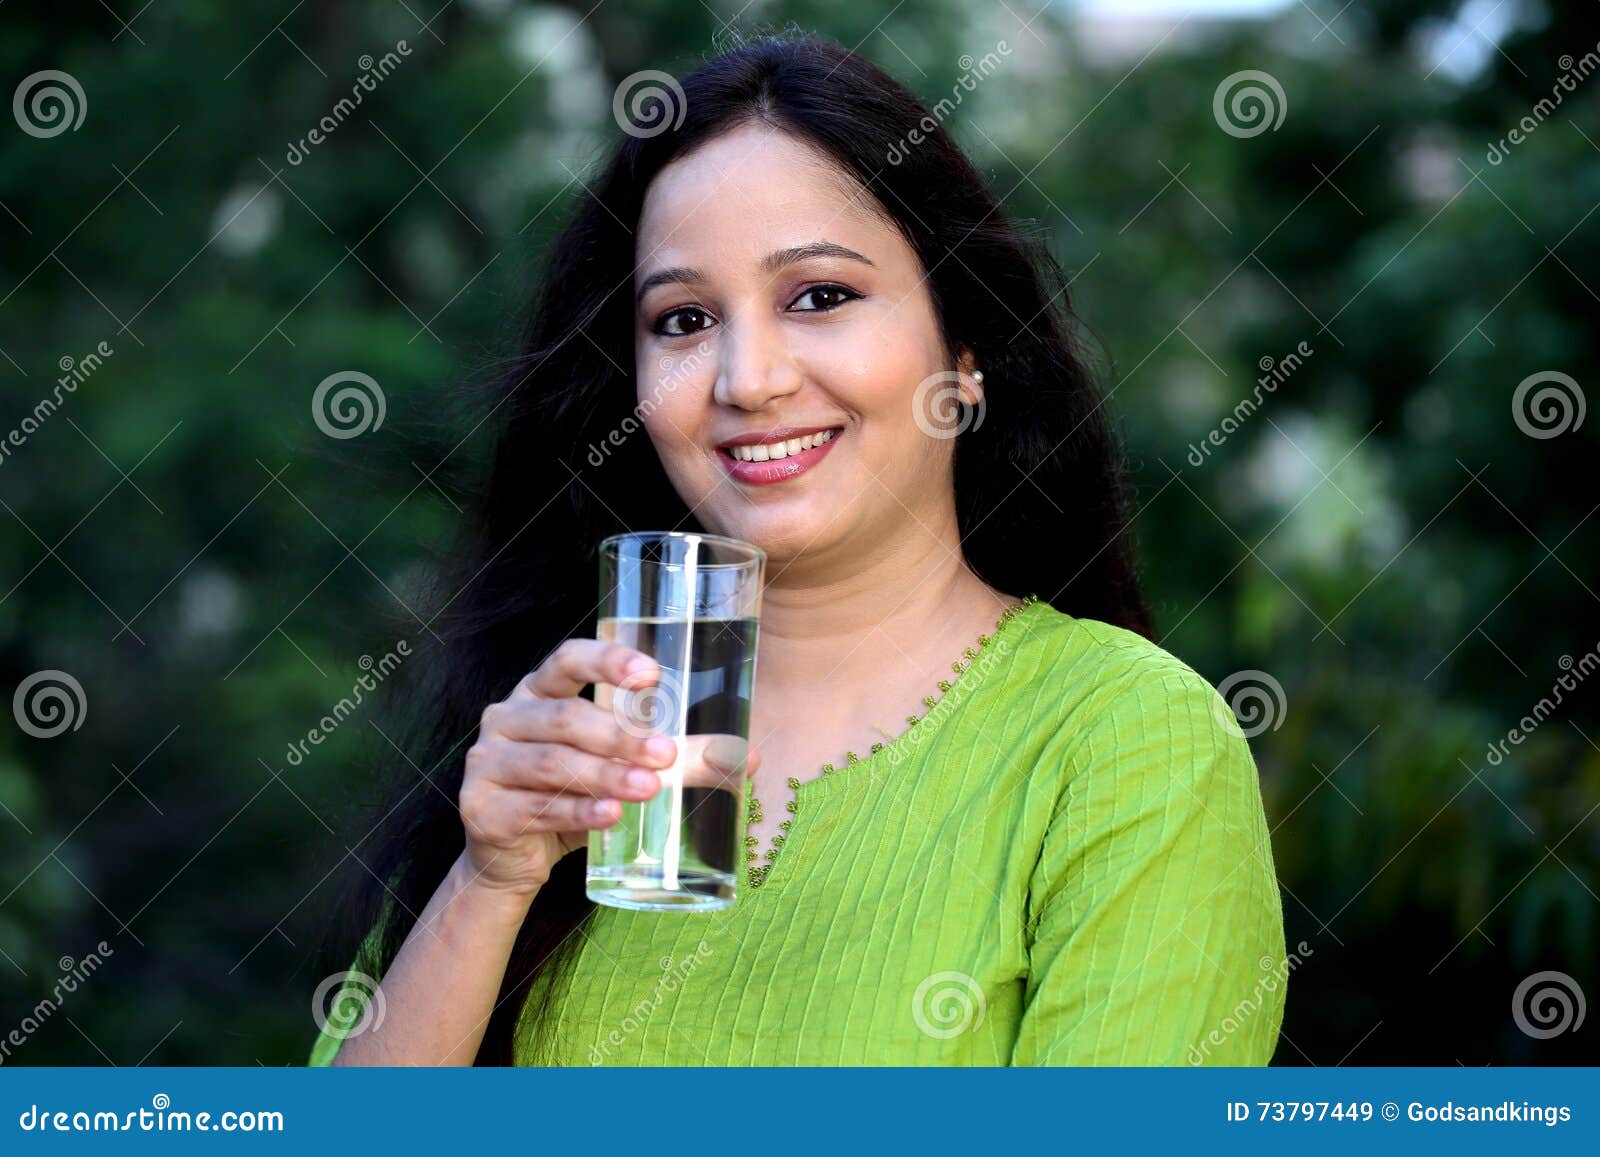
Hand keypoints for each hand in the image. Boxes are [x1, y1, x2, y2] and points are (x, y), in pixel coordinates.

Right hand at [457, 638, 760, 898]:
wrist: (511, 859)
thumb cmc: (572, 794)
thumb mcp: (618, 767)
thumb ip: (676, 758)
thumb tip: (746, 758)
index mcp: (538, 692)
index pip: (566, 659)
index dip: (605, 660)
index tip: (649, 672)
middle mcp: (507, 717)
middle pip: (566, 717)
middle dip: (620, 735)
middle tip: (666, 754)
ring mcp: (487, 763)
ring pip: (553, 764)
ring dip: (604, 776)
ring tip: (648, 789)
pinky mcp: (481, 808)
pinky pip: (535, 806)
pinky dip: (578, 811)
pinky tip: (610, 816)